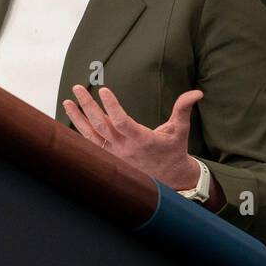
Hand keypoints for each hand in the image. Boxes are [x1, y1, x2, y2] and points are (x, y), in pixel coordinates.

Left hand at [63, 85, 203, 191]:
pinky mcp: (109, 157)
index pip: (122, 121)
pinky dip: (80, 130)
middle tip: (77, 88)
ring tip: (68, 101)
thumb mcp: (181, 129)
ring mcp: (114, 154)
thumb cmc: (173, 150)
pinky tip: (72, 116)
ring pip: (91, 134)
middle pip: (101, 125)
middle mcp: (124, 148)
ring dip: (78, 117)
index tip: (103, 90)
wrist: (168, 177)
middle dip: (87, 106)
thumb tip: (197, 92)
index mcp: (141, 140)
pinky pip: (90, 143)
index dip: (112, 106)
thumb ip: (183, 109)